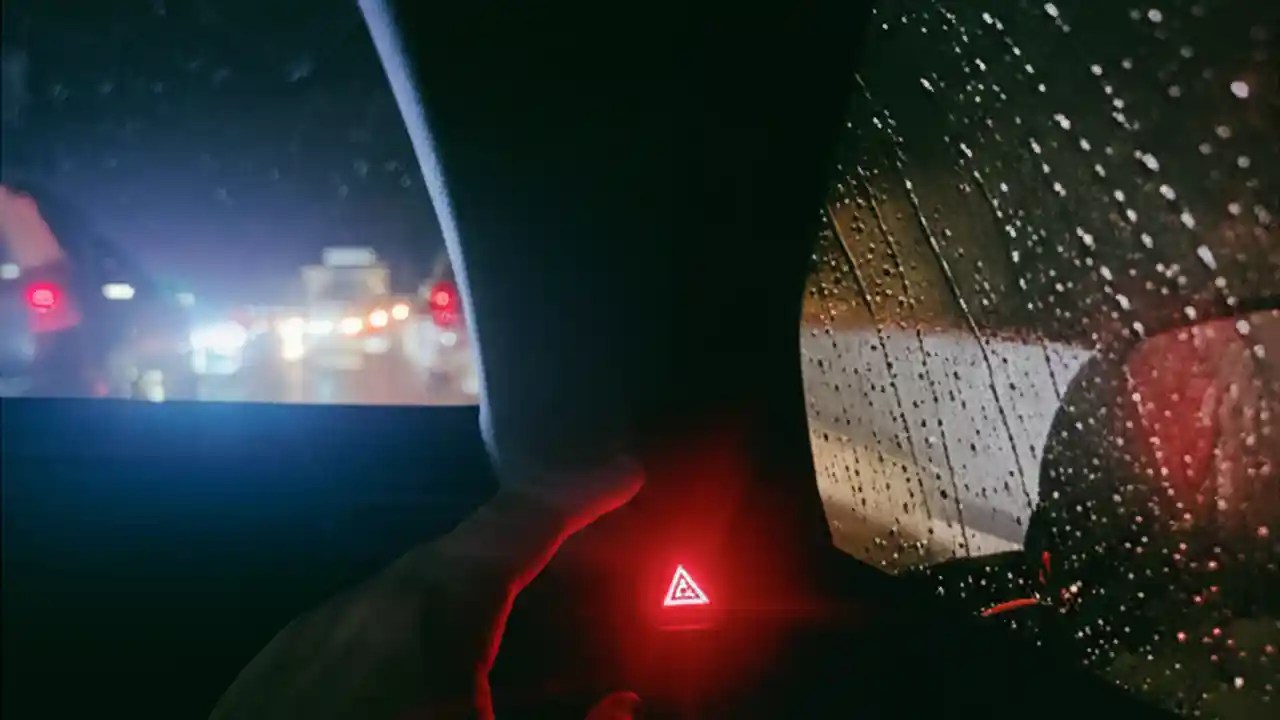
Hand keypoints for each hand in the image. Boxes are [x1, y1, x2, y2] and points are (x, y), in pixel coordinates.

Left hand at [210, 458, 642, 719]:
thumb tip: (625, 709)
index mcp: (436, 615)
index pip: (526, 523)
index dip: (583, 494)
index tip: (621, 475)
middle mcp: (374, 603)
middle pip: (471, 542)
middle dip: (532, 532)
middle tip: (580, 526)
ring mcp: (319, 631)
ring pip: (415, 581)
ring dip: (473, 582)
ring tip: (516, 602)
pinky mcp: (282, 665)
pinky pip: (367, 619)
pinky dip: (417, 620)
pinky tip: (424, 668)